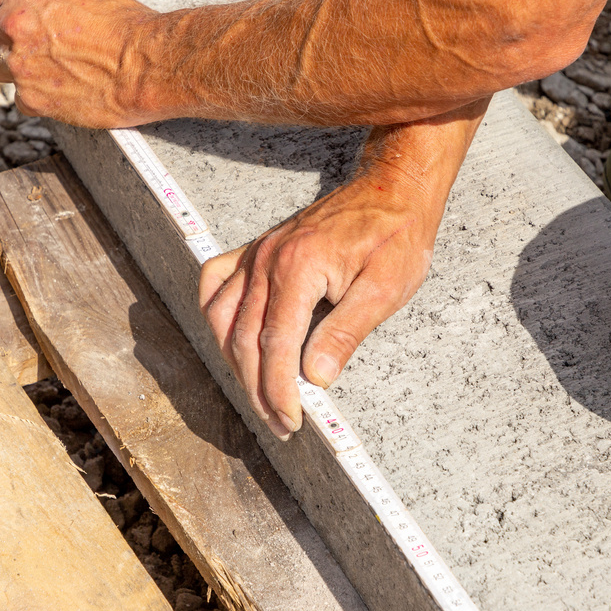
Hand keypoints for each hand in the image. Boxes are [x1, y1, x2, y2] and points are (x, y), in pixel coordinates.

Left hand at [0, 0, 165, 126]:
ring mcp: (21, 65)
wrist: (149, 64)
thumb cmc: (128, 24)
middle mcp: (15, 25)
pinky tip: (59, 91)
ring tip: (36, 69)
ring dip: (8, 66)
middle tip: (13, 43)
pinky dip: (35, 97)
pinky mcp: (34, 99)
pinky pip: (19, 99)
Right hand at [199, 100, 489, 438]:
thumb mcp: (385, 288)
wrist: (392, 187)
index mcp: (299, 266)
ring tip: (259, 394)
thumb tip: (315, 377)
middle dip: (258, 388)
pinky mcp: (257, 249)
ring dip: (235, 362)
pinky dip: (217, 316)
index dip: (279, 389)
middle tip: (280, 423)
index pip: (275, 344)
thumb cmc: (395, 234)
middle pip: (244, 337)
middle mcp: (267, 257)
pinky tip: (229, 338)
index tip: (291, 420)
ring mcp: (257, 251)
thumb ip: (346, 333)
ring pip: (223, 317)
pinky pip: (215, 283)